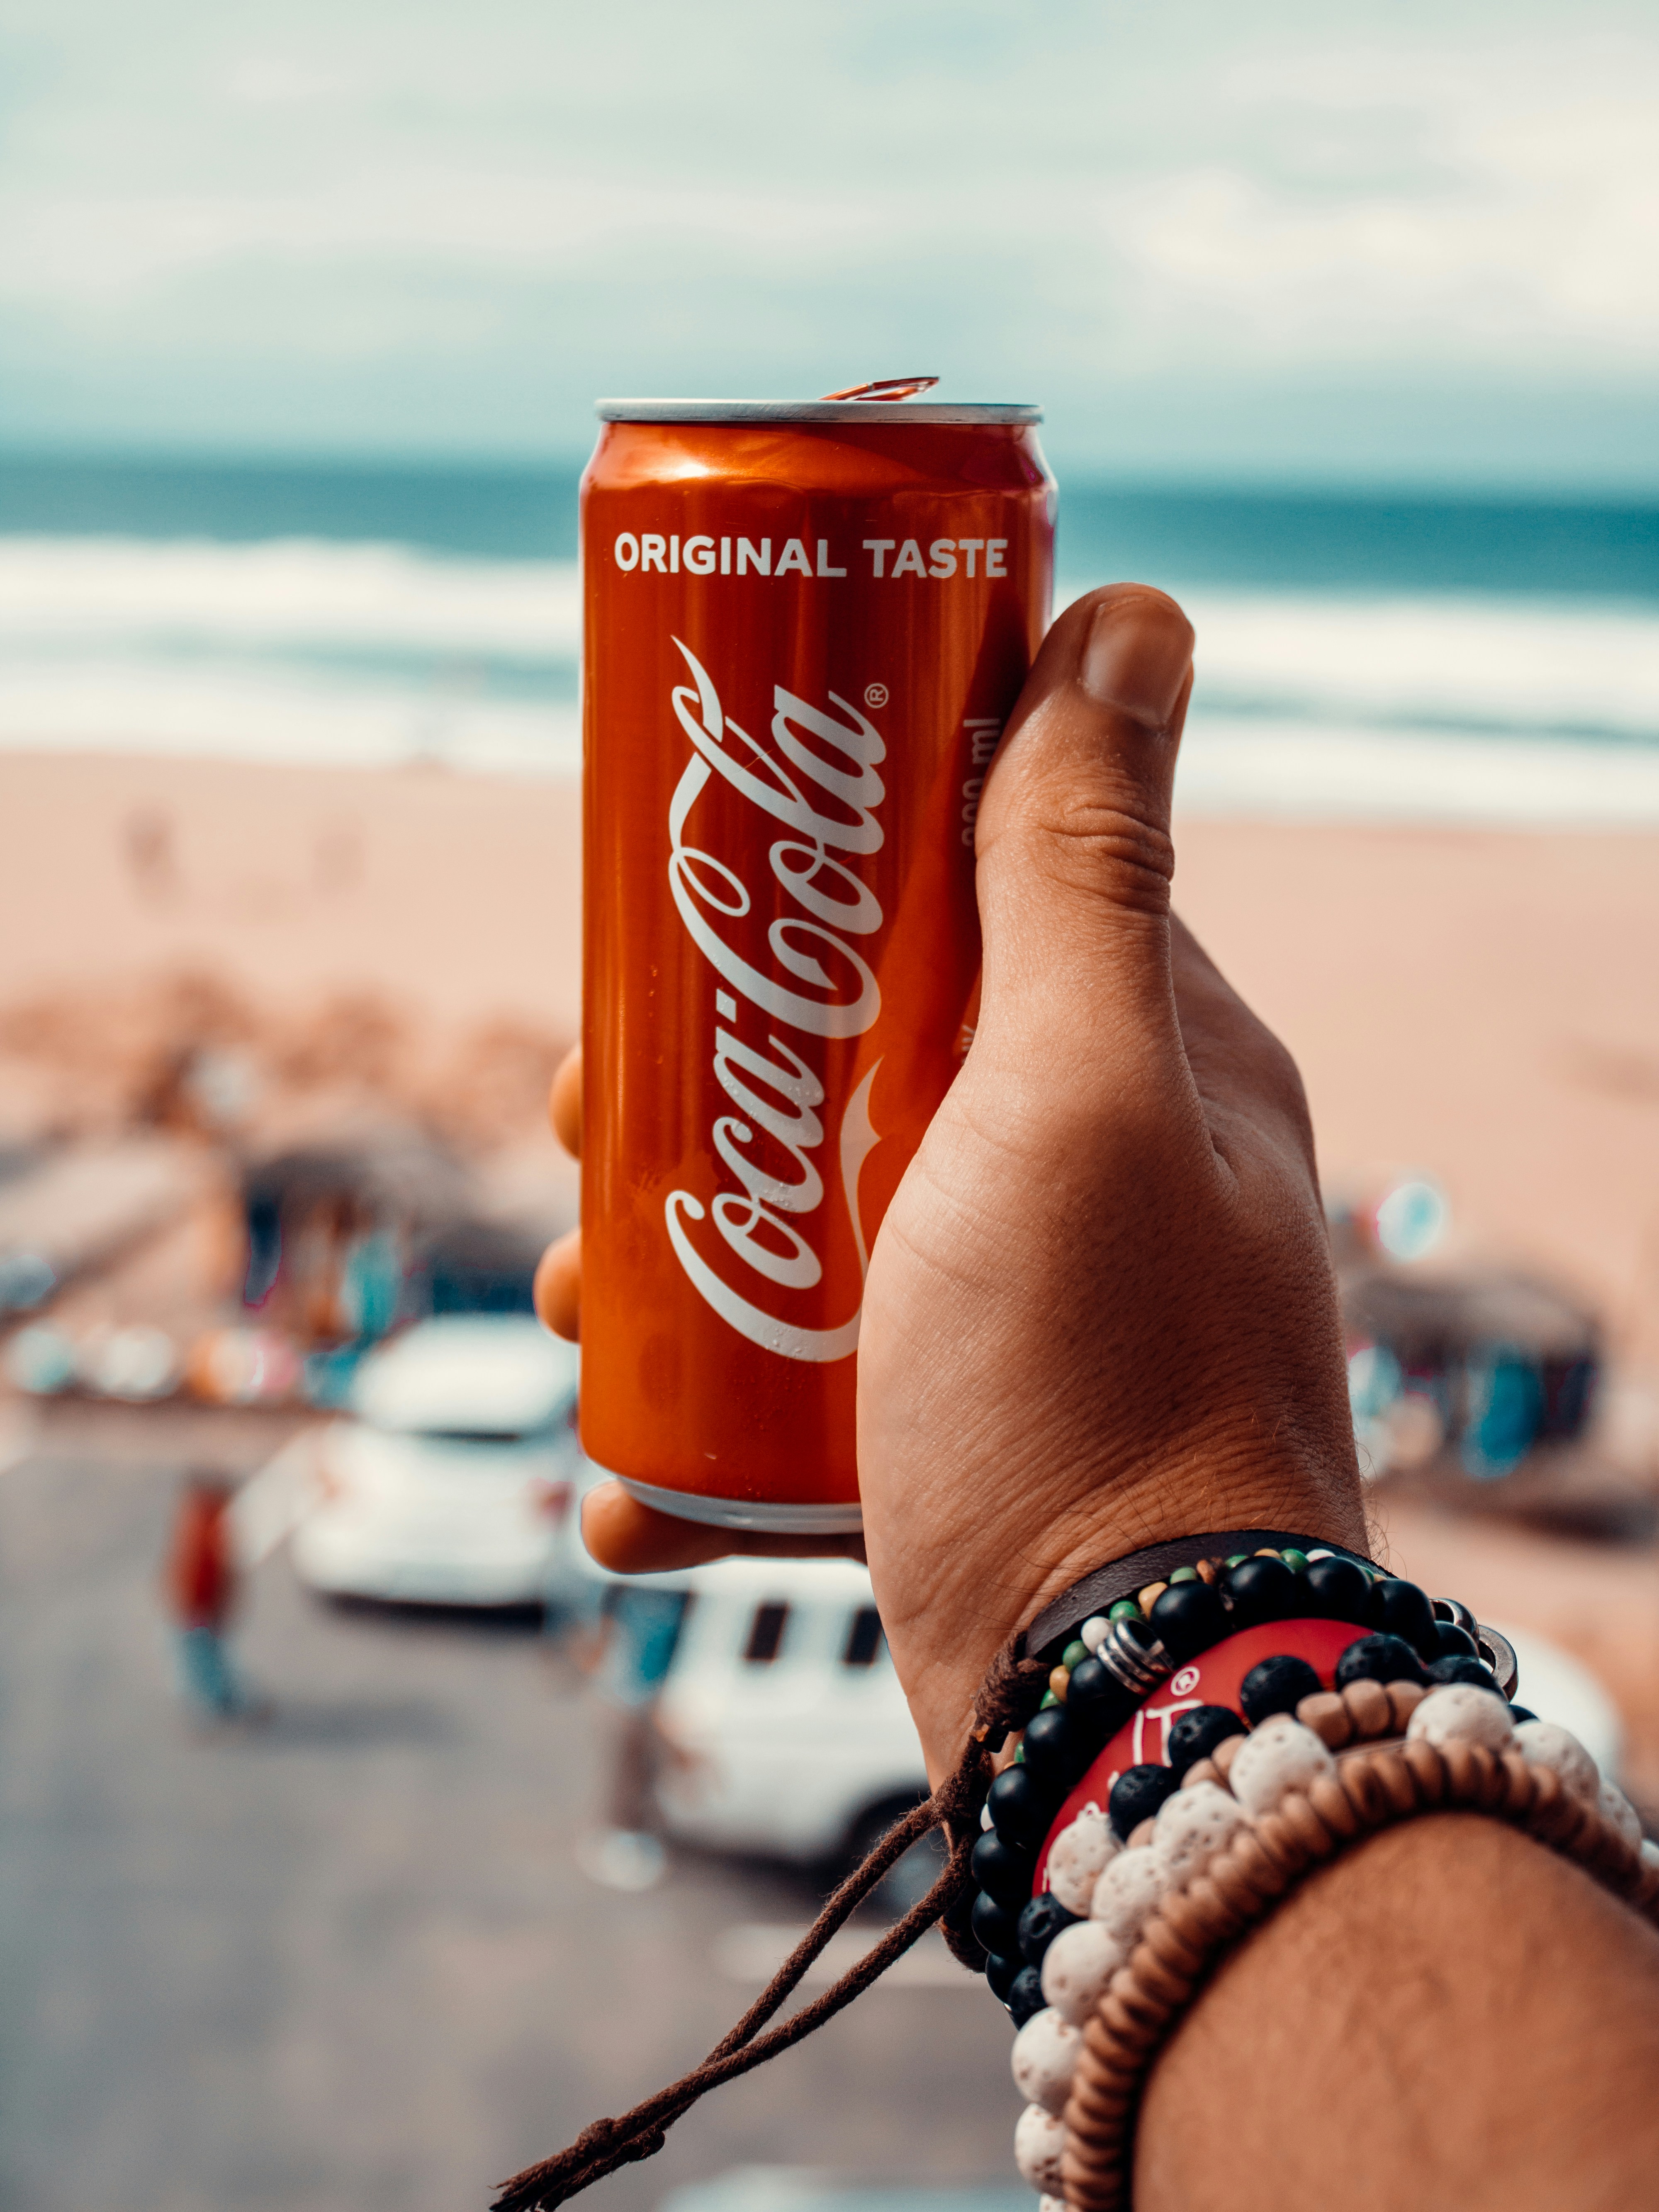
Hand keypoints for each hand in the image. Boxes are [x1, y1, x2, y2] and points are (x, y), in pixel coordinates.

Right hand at [538, 584, 1366, 1778]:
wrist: (1121, 1706)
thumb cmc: (1097, 1382)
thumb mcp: (1076, 1086)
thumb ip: (1082, 866)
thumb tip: (1131, 610)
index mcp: (1144, 1062)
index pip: (984, 887)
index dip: (834, 858)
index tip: (693, 877)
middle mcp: (1090, 1175)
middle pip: (855, 1061)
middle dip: (697, 1080)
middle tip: (574, 1115)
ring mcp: (1013, 1318)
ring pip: (798, 1230)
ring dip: (658, 1258)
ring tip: (563, 1305)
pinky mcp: (946, 1455)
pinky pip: (791, 1406)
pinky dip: (697, 1435)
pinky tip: (629, 1483)